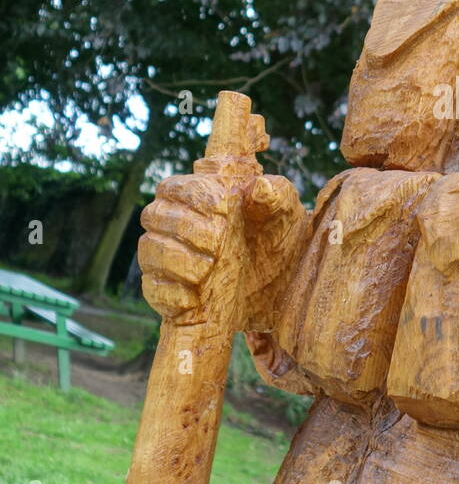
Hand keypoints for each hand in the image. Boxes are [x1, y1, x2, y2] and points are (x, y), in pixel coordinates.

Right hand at [138, 172, 306, 329]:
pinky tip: (196, 297)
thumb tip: (261, 186)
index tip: (224, 210)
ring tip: (210, 267)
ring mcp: (168, 260)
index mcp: (198, 199)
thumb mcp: (285, 216)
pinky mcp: (167, 292)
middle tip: (218, 242)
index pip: (173, 187)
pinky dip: (172, 293)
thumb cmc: (276, 240)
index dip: (194, 196)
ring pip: (148, 249)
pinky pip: (152, 289)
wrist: (280, 289)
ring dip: (177, 258)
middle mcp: (176, 226)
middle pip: (152, 214)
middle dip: (184, 226)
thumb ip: (277, 195)